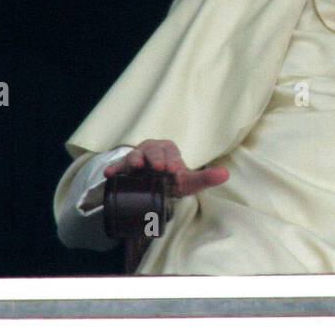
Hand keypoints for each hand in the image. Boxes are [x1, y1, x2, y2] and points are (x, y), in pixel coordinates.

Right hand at [104, 139, 229, 197]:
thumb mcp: (188, 181)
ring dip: (135, 159)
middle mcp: (152, 150)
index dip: (173, 160)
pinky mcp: (123, 168)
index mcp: (169, 150)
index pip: (171, 152)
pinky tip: (109, 174)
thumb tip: (225, 175)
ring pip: (135, 155)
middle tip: (159, 167)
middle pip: (153, 150)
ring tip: (136, 166)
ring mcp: (136, 158)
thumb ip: (205, 178)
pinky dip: (113, 168)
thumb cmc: (171, 179)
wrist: (151, 185)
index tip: (174, 170)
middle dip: (156, 157)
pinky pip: (118, 166)